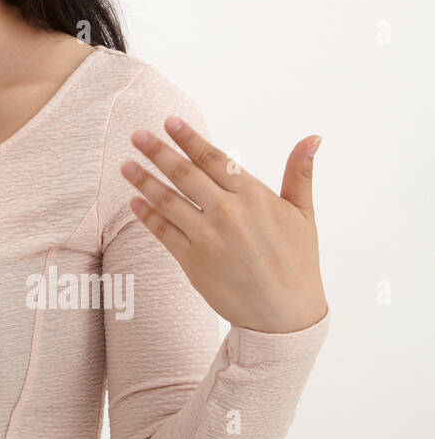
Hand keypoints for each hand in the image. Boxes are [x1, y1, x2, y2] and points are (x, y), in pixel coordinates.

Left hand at [119, 118, 327, 333]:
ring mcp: (208, 237)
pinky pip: (163, 232)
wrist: (286, 317)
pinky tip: (133, 200)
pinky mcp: (193, 261)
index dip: (189, 138)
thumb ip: (300, 173)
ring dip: (143, 180)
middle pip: (184, 174)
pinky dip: (146, 214)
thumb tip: (312, 137)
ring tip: (125, 164)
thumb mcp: (303, 215)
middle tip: (137, 135)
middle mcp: (228, 212)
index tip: (169, 121)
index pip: (214, 159)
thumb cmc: (298, 262)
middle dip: (158, 151)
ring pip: (167, 200)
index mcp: (254, 196)